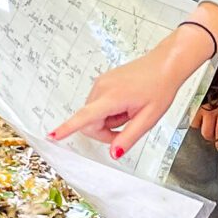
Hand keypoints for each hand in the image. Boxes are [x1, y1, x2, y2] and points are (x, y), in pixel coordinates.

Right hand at [48, 5, 217, 150]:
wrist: (166, 64)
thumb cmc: (160, 87)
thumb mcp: (149, 118)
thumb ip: (129, 137)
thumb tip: (113, 154)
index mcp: (112, 97)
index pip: (85, 117)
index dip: (68, 128)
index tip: (52, 135)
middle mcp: (102, 88)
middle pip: (89, 121)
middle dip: (104, 132)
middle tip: (127, 128)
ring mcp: (101, 83)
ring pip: (94, 114)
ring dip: (108, 121)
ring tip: (130, 111)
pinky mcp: (103, 82)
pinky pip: (98, 105)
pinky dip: (109, 111)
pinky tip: (126, 104)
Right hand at [191, 95, 217, 148]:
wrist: (206, 60)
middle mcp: (209, 110)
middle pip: (206, 133)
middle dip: (209, 136)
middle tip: (211, 134)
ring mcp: (196, 106)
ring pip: (194, 123)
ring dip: (198, 123)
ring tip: (201, 118)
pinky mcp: (187, 100)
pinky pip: (187, 112)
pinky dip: (189, 112)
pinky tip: (192, 108)